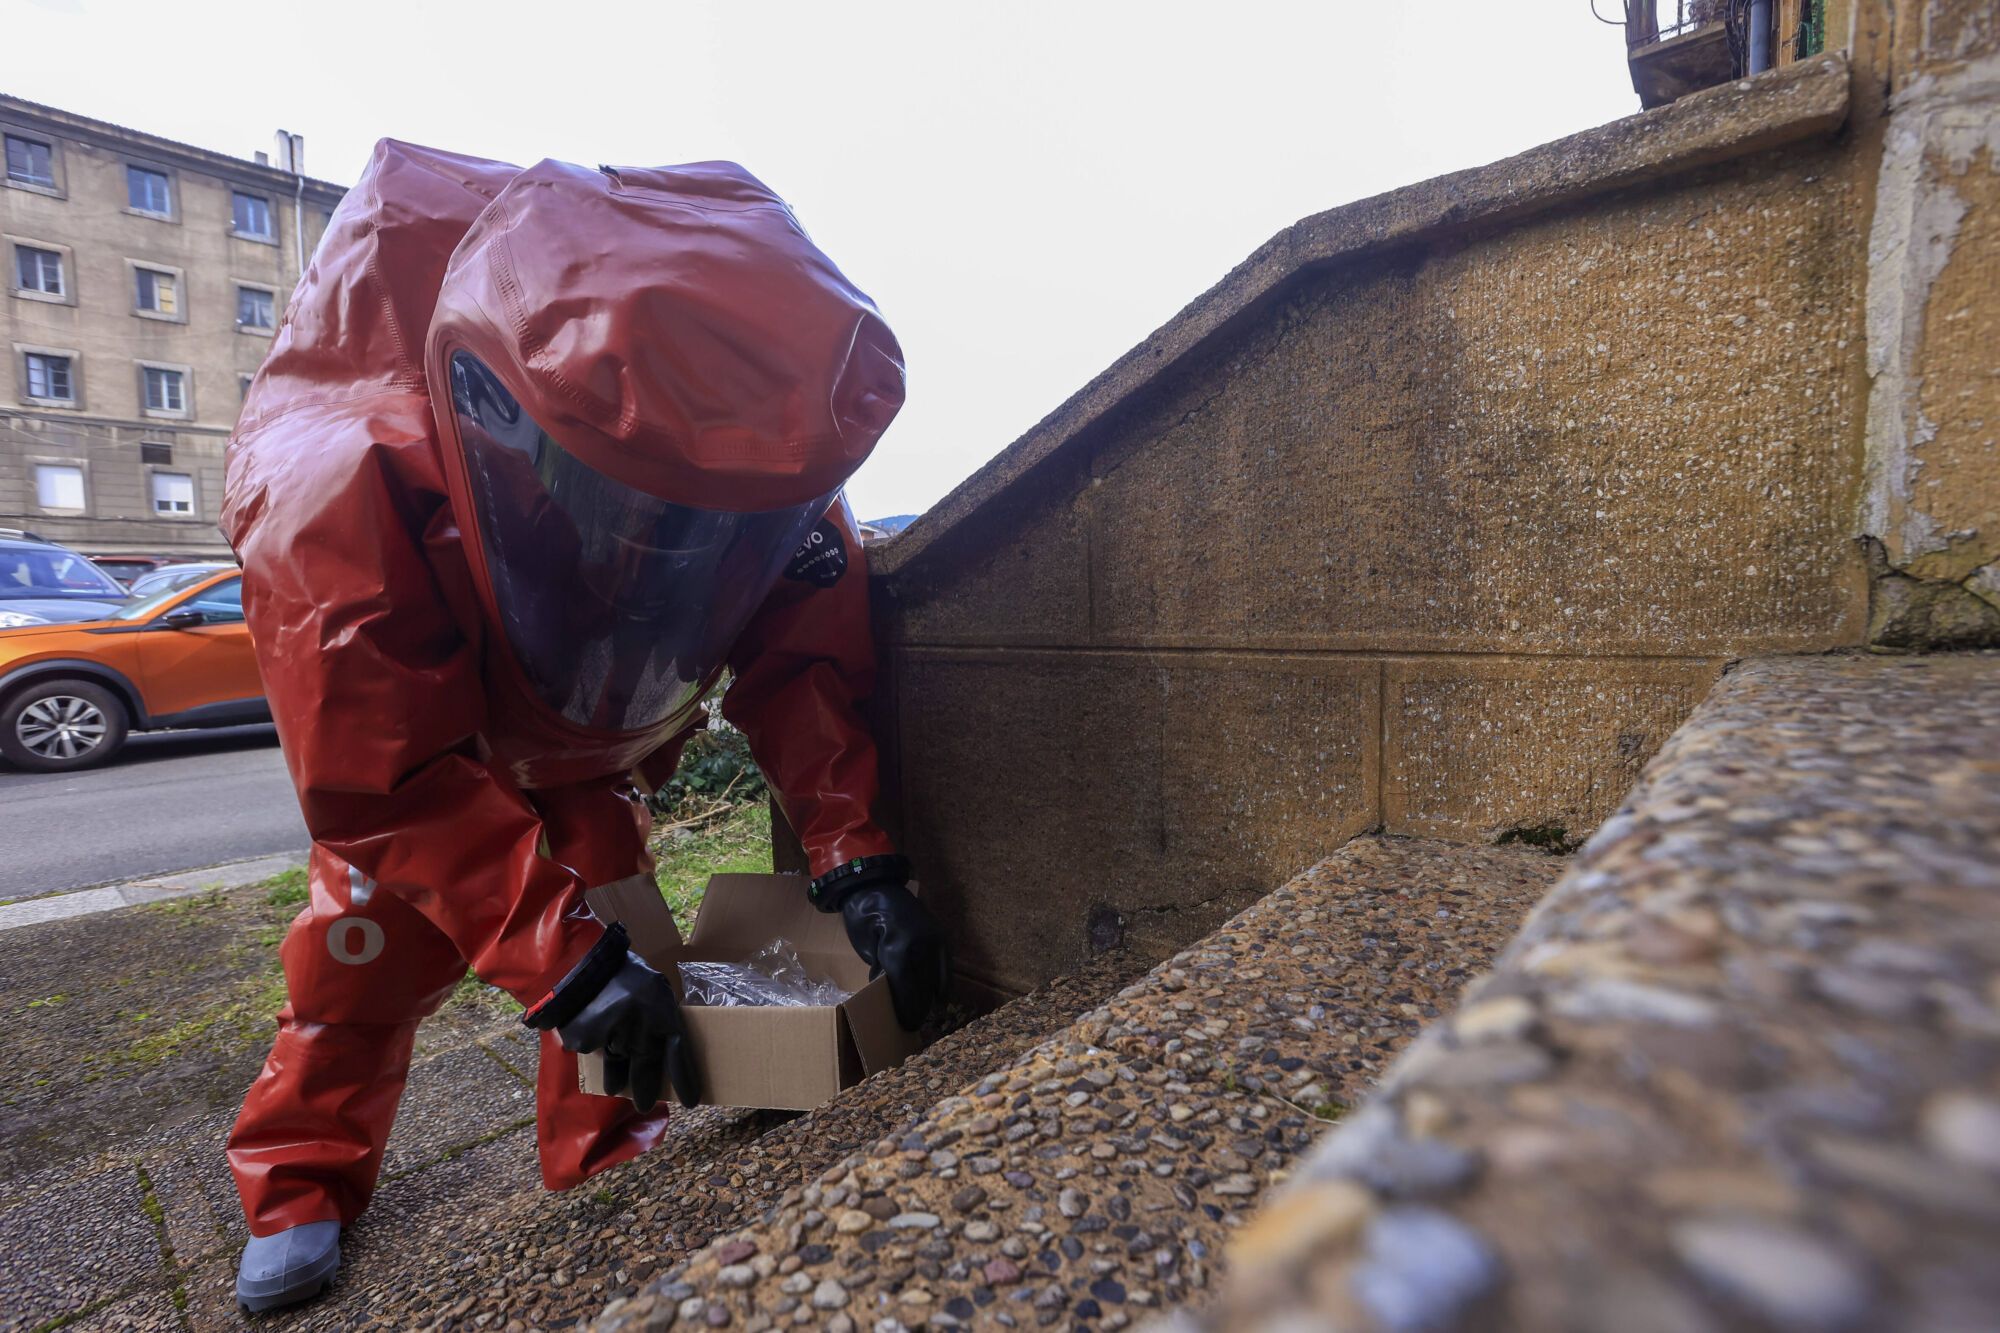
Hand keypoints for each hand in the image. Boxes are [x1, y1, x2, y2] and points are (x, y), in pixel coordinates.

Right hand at [524, 927, 698, 1110]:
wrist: (584, 959)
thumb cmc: (626, 974)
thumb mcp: (654, 990)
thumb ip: (661, 1019)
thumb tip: (666, 1049)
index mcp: (662, 1013)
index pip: (678, 1053)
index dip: (685, 1078)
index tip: (691, 1102)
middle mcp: (640, 1028)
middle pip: (647, 1066)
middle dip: (646, 1088)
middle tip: (645, 1105)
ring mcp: (613, 1036)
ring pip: (617, 1062)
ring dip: (617, 1076)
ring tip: (614, 1089)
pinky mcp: (587, 1041)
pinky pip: (594, 1050)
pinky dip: (593, 1043)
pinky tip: (588, 1027)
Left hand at [838, 882, 949, 1030]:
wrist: (874, 885)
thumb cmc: (863, 917)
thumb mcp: (867, 949)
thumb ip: (882, 971)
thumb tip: (891, 995)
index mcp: (899, 948)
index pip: (905, 988)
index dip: (905, 1009)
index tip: (905, 1024)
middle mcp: (922, 945)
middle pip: (923, 987)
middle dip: (918, 1008)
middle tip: (912, 1025)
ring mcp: (935, 939)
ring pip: (936, 978)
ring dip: (930, 998)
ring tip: (923, 1014)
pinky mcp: (940, 935)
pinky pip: (945, 965)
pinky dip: (943, 982)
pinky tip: (940, 996)